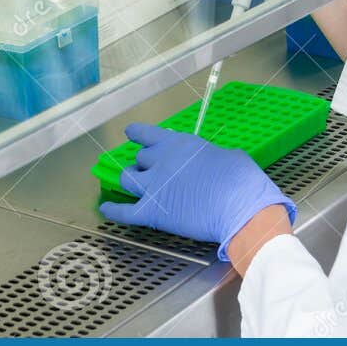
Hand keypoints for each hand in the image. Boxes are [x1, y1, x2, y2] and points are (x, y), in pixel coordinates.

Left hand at [99, 124, 294, 260]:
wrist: (238, 206)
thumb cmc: (240, 179)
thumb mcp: (226, 155)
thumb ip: (206, 156)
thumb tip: (204, 163)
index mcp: (180, 143)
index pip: (148, 134)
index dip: (138, 134)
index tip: (131, 133)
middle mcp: (162, 160)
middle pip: (140, 159)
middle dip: (144, 164)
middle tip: (150, 170)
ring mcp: (153, 187)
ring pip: (128, 180)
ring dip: (130, 180)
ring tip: (132, 184)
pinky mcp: (151, 212)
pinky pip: (124, 211)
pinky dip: (113, 210)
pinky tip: (106, 209)